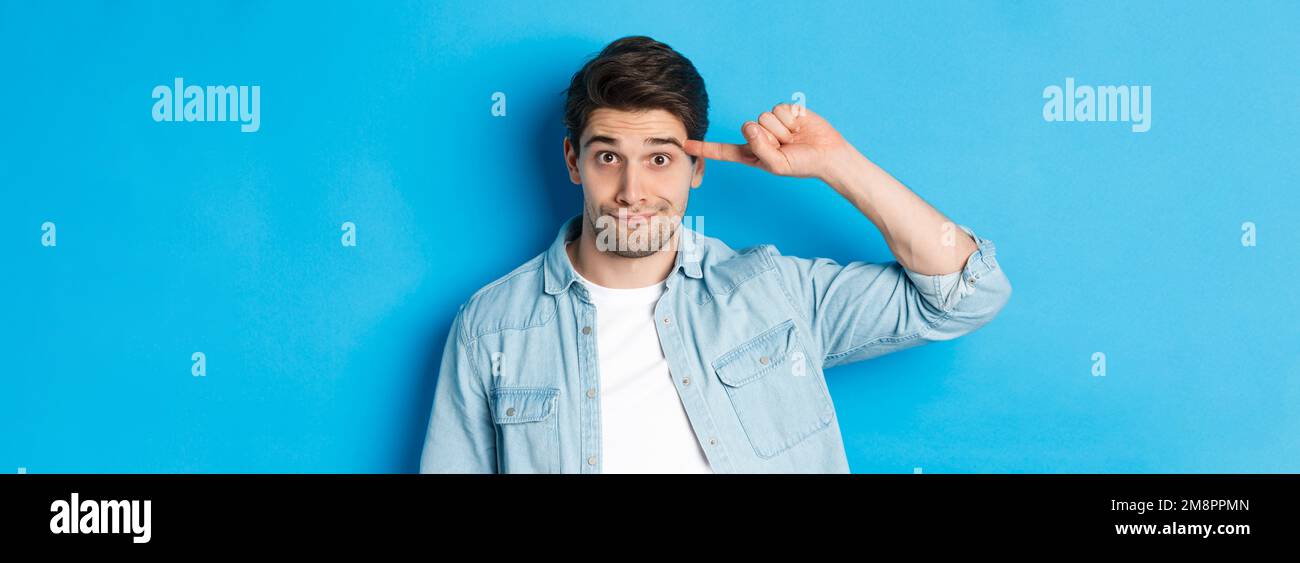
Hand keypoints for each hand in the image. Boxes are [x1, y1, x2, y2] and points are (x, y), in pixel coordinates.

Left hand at [683, 104, 854, 180]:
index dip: (705, 147)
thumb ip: (760, 149)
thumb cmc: (802, 165)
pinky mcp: (783, 111)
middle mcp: (757, 136)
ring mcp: (770, 123)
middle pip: (749, 127)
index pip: (723, 151)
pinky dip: (791, 120)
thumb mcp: (777, 166)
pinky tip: (799, 127)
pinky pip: (779, 109)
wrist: (828, 155)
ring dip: (782, 129)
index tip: (684, 145)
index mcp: (751, 154)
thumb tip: (751, 125)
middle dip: (769, 137)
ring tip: (794, 138)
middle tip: (786, 146)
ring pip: (764, 117)